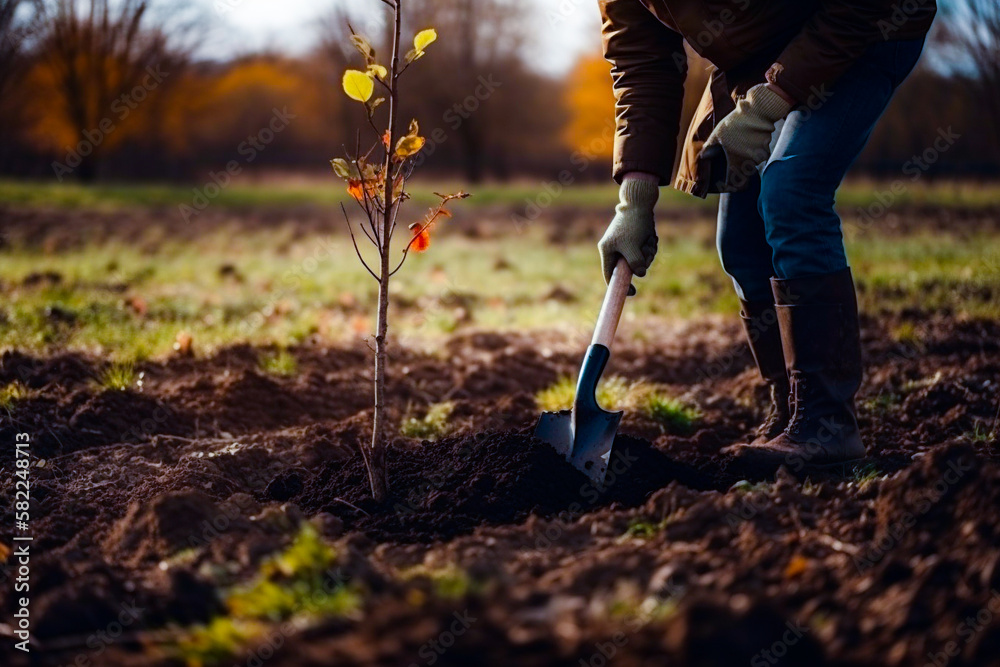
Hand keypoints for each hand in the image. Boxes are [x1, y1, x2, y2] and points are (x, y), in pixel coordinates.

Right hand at [598, 174, 658, 294]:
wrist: (640, 201)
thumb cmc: (634, 223)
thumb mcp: (634, 247)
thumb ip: (635, 263)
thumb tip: (641, 273)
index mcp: (607, 250)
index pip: (610, 275)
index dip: (619, 286)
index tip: (632, 292)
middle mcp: (613, 247)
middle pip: (628, 267)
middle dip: (642, 261)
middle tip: (647, 252)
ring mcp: (624, 242)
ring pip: (639, 258)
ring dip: (648, 252)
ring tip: (649, 240)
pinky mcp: (633, 237)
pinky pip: (644, 249)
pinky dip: (650, 245)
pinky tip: (650, 235)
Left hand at [700, 83, 793, 191]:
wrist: (757, 112)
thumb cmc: (735, 126)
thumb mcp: (717, 135)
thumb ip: (709, 148)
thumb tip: (703, 157)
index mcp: (737, 164)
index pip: (737, 185)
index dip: (732, 187)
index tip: (727, 185)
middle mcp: (750, 163)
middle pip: (744, 172)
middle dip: (737, 169)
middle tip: (730, 161)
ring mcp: (760, 156)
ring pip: (752, 162)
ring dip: (745, 158)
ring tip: (738, 147)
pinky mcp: (767, 146)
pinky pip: (759, 153)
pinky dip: (753, 150)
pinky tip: (747, 140)